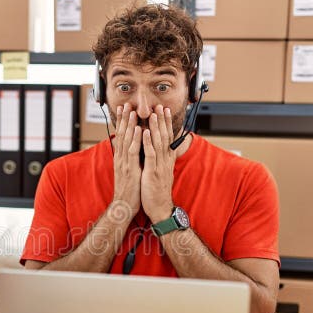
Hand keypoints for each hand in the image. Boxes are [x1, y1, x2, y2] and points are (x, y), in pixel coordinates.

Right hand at [111, 103, 141, 219]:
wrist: (124, 206)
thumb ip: (129, 160)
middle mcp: (121, 158)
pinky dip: (136, 139)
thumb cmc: (129, 190)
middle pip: (122, 134)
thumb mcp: (128, 172)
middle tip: (126, 104)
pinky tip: (138, 129)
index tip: (124, 109)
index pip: (122, 136)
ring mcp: (125, 163)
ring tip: (132, 111)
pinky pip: (133, 151)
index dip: (123, 122)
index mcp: (122, 158)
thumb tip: (132, 150)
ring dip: (130, 124)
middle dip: (124, 118)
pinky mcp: (130, 169)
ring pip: (127, 140)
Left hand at [141, 105, 175, 222]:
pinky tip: (146, 131)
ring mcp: (159, 165)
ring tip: (152, 113)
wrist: (159, 207)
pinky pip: (151, 154)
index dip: (165, 123)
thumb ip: (159, 159)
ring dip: (155, 126)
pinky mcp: (153, 172)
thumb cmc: (156, 190)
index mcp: (165, 159)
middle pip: (164, 136)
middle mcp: (164, 160)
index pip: (166, 137)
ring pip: (158, 142)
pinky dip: (148, 141)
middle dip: (161, 120)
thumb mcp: (159, 171)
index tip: (164, 110)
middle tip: (160, 105)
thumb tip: (157, 148)